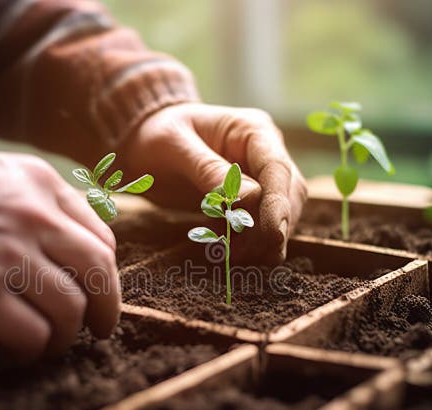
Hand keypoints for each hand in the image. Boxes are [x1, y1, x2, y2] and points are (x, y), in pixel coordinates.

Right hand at [0, 147, 119, 359]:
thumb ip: (29, 199)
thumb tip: (63, 238)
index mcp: (39, 183)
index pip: (100, 235)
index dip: (104, 272)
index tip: (97, 290)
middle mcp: (35, 216)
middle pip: (98, 273)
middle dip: (106, 308)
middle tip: (100, 330)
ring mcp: (10, 255)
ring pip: (70, 310)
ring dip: (64, 335)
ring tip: (49, 344)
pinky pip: (33, 334)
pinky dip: (32, 349)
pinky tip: (18, 349)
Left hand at [118, 103, 306, 263]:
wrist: (143, 143)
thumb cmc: (157, 135)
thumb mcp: (175, 146)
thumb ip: (209, 169)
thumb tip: (250, 197)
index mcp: (254, 130)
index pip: (277, 167)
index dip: (278, 203)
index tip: (272, 234)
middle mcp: (265, 152)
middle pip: (287, 194)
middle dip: (271, 227)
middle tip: (242, 253)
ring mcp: (259, 177)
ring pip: (279, 214)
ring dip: (261, 240)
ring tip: (231, 256)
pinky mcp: (248, 200)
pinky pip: (258, 225)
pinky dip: (248, 243)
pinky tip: (227, 252)